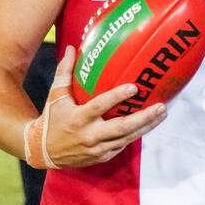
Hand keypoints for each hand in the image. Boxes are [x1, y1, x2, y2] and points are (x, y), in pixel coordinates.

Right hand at [30, 47, 165, 167]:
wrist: (42, 151)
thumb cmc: (51, 119)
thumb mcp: (55, 96)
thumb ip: (64, 72)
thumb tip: (71, 48)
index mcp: (78, 118)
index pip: (100, 106)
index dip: (117, 97)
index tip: (135, 87)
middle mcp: (89, 135)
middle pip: (122, 127)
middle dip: (144, 117)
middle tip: (161, 106)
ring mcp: (96, 149)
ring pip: (127, 138)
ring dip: (146, 126)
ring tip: (162, 113)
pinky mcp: (101, 157)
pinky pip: (122, 146)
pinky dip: (135, 136)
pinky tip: (149, 125)